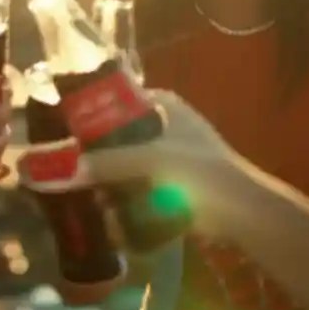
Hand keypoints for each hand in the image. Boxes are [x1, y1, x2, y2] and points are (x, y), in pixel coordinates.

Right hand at [79, 90, 240, 236]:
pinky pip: (138, 185)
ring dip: (109, 178)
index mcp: (166, 106)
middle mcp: (166, 125)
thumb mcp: (154, 159)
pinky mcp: (171, 184)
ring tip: (85, 193)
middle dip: (98, 152)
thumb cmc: (202, 171)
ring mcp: (169, 156)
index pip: (122, 99)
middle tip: (70, 167)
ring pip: (128, 162)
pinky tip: (106, 210)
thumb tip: (70, 169)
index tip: (68, 129)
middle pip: (121, 134)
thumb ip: (112, 162)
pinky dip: (124, 195)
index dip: (95, 112)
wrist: (241, 210)